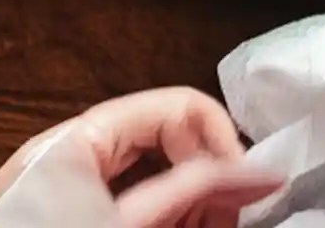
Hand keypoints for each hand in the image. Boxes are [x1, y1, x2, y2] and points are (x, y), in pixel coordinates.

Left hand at [0, 87, 280, 227]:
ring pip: (153, 174)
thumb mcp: (135, 223)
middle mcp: (60, 158)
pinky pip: (132, 202)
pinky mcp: (68, 221)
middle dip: (209, 177)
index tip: (248, 184)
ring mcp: (60, 193)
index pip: (175, 108)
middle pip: (165, 140)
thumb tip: (264, 171)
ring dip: (194, 203)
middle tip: (233, 216)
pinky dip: (167, 218)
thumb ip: (199, 189)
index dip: (221, 141)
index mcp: (69, 144)